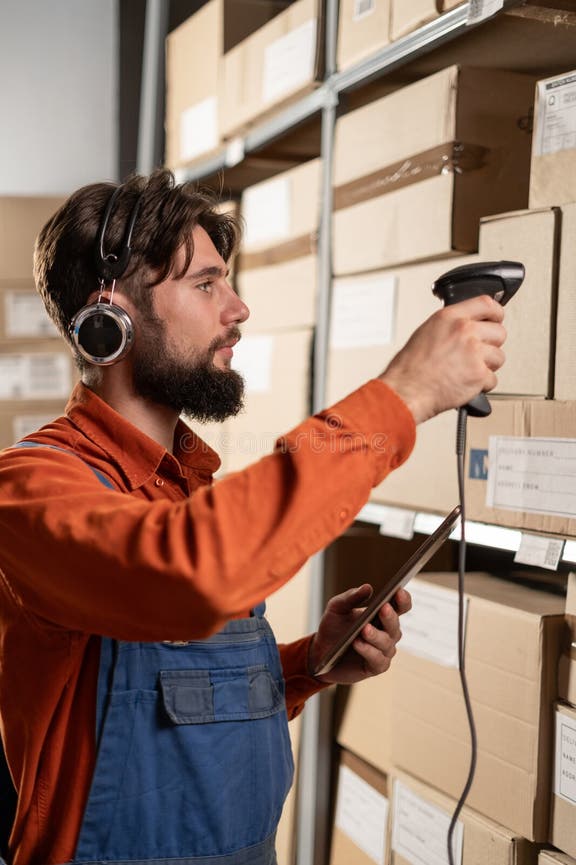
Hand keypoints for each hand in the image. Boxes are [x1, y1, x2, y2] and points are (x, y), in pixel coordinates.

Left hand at [308, 584, 411, 684]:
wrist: (320, 652)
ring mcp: (383, 651)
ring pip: (386, 643)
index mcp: (383, 615)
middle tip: (383, 608)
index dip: (403, 599)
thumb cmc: (333, 627)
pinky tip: (357, 643)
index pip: (401, 606)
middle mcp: (388, 633)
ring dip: (376, 636)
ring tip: (364, 629)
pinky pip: (377, 660)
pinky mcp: (375, 667)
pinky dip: (368, 651)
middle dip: (390, 616)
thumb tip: (368, 587)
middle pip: (395, 625)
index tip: (398, 591)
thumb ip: (351, 597)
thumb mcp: (337, 608)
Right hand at [380, 294, 505, 423]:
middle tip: (477, 354)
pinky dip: (482, 385)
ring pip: (499, 357)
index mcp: (450, 317)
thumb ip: (450, 326)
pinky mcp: (479, 374)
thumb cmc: (409, 367)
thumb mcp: (426, 332)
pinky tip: (466, 383)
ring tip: (468, 371)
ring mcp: (474, 352)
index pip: (487, 304)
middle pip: (499, 332)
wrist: (406, 390)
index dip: (496, 314)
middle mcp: (464, 331)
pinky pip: (493, 379)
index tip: (496, 319)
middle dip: (491, 345)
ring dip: (487, 366)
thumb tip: (466, 326)